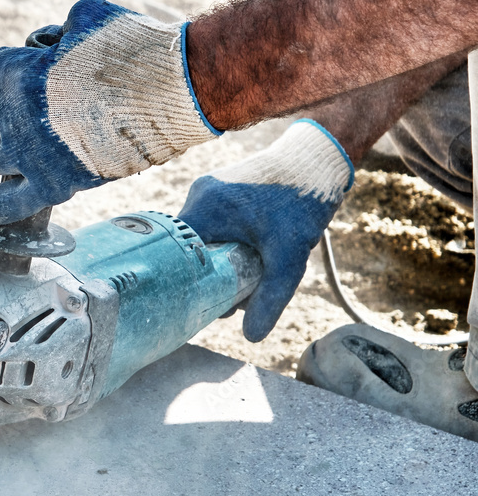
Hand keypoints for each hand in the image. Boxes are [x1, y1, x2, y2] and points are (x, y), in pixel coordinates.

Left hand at [0, 0, 218, 225]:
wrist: (175, 92)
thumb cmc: (135, 49)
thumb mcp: (85, 17)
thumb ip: (55, 33)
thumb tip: (48, 46)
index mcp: (19, 74)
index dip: (10, 70)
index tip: (28, 73)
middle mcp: (17, 117)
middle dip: (4, 109)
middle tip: (29, 110)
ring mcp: (33, 155)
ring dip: (2, 147)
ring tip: (21, 145)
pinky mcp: (55, 184)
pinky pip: (10, 204)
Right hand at [177, 120, 353, 341]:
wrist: (318, 159)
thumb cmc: (302, 202)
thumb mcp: (288, 256)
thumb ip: (270, 297)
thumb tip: (252, 337)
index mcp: (205, 208)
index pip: (177, 253)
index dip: (186, 281)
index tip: (203, 302)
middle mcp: (199, 195)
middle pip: (189, 247)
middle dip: (208, 274)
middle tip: (231, 298)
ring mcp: (208, 190)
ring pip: (202, 236)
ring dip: (219, 258)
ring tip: (246, 274)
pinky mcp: (220, 189)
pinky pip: (212, 223)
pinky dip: (225, 242)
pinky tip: (248, 253)